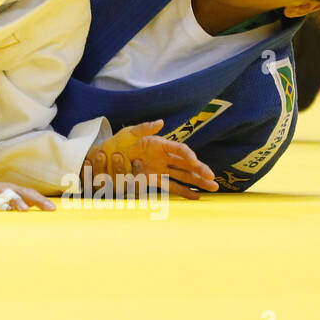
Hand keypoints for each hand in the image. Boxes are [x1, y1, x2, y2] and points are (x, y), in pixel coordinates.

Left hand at [83, 120, 218, 199]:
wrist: (106, 157)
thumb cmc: (118, 142)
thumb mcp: (128, 133)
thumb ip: (143, 128)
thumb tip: (160, 122)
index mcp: (160, 144)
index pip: (180, 149)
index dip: (189, 156)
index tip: (196, 163)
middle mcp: (164, 157)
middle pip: (187, 164)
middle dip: (200, 171)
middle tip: (212, 179)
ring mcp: (160, 169)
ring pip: (184, 176)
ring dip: (198, 182)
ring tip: (213, 188)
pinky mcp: (154, 180)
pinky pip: (172, 186)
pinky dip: (184, 192)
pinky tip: (196, 197)